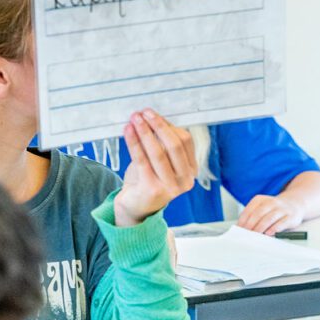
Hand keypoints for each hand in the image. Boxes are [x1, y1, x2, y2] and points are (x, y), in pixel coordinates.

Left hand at [115, 110, 195, 226]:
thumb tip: (154, 117)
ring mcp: (170, 187)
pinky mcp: (153, 190)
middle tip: (144, 113)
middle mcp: (186, 180)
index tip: (152, 115)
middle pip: (174, 145)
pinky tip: (128, 131)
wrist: (135, 207)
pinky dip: (134, 143)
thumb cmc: (147, 179)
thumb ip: (163, 144)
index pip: (185, 141)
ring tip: (134, 119)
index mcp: (191, 170)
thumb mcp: (160, 162)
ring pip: (158, 152)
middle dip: (158, 126)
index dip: (168, 125)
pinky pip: (142, 161)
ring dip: (145, 132)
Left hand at [237, 194, 304, 234]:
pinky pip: (282, 222)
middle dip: (251, 225)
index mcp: (260, 199)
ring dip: (261, 227)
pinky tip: (269, 233)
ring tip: (256, 235)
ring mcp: (282, 209)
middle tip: (246, 234)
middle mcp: (271, 202)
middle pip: (258, 214)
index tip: (239, 230)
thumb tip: (242, 229)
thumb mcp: (262, 208)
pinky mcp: (290, 216)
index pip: (249, 210)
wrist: (294, 204)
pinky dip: (274, 228)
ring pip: (269, 218)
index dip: (243, 220)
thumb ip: (252, 217)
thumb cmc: (274, 210)